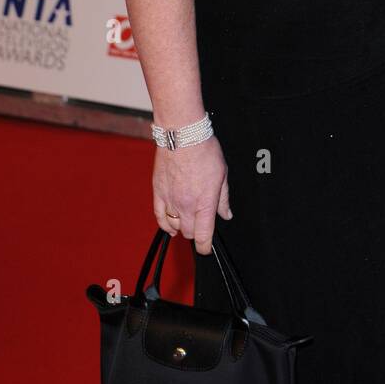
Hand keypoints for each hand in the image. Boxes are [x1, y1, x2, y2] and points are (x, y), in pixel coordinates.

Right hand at [153, 134, 231, 254]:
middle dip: (196, 233)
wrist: (182, 136)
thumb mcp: (222, 175)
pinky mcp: (158, 193)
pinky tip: (170, 225)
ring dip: (182, 228)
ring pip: (174, 226)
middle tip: (201, 226)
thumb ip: (223, 199)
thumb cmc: (204, 151)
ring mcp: (170, 200)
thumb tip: (226, 214)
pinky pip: (159, 216)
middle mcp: (186, 205)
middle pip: (189, 233)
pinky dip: (165, 224)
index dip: (205, 246)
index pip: (203, 235)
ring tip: (188, 222)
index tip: (207, 248)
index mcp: (204, 203)